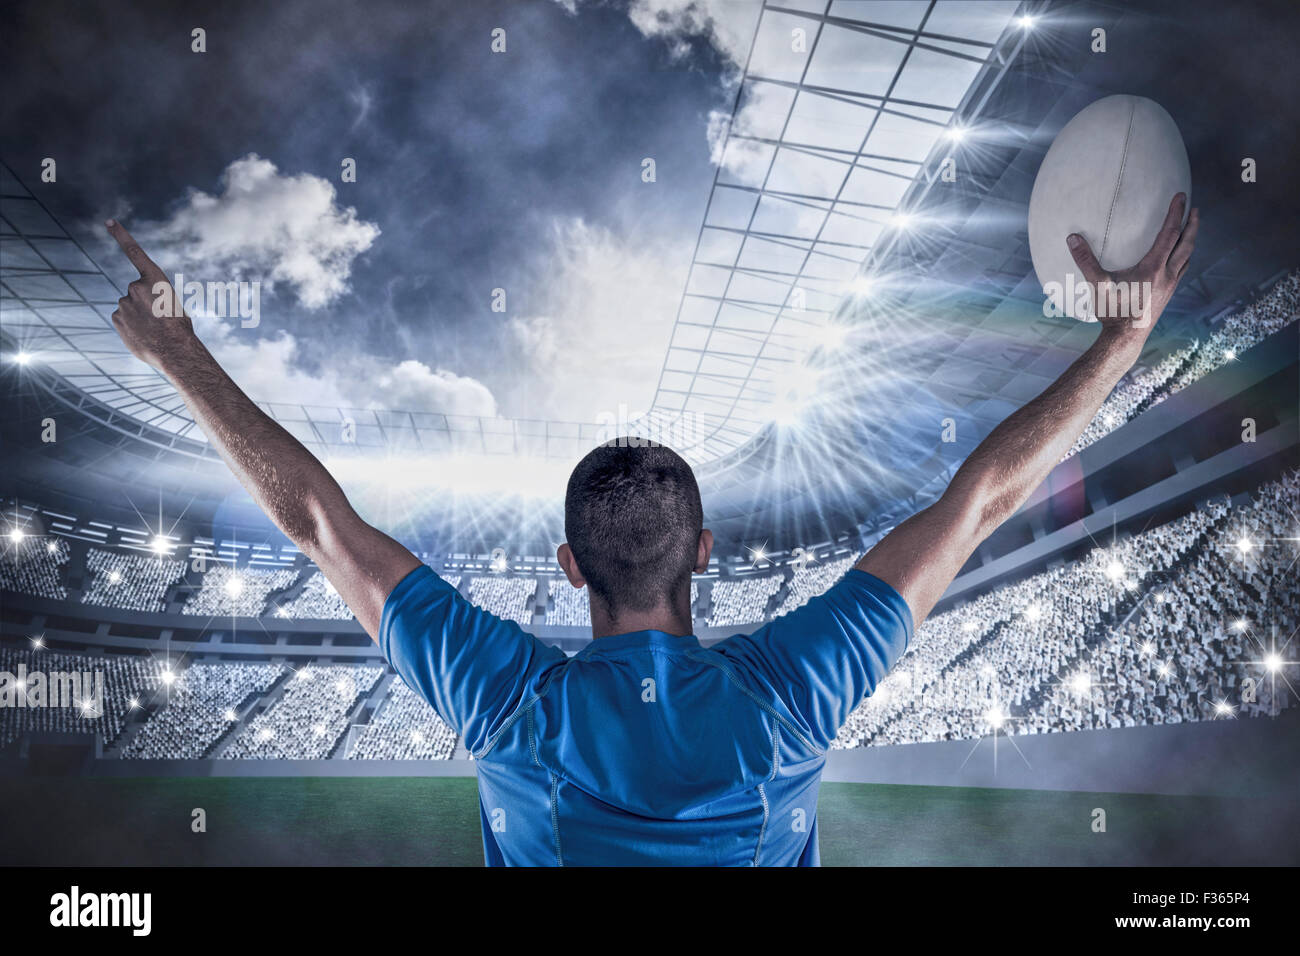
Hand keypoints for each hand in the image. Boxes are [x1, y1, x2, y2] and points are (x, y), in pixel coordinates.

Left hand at [106, 220, 195, 369]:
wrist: (175, 351)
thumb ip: (154, 299)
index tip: (109, 221)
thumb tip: (136, 309)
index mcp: (155, 279)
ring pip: (130, 306)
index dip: (121, 235)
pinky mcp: (116, 318)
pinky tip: (143, 336)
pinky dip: (131, 326)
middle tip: (160, 319)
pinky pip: (123, 319)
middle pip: (137, 291)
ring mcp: (123, 302)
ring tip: (154, 330)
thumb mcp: (173, 305)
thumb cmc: (181, 329)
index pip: (135, 252)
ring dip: (139, 316)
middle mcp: (135, 286)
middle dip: (146, 303)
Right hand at [1066, 193, 1198, 340]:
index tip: (1180, 196)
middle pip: (1186, 243)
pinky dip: (1184, 257)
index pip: (1169, 233)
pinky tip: (1179, 257)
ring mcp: (1170, 285)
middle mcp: (1167, 274)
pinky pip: (1182, 269)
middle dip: (1192, 224)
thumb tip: (1072, 238)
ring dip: (1191, 240)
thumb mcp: (1097, 285)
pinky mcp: (1168, 294)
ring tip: (1191, 228)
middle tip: (1194, 208)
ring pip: (1187, 257)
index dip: (1175, 213)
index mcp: (1153, 268)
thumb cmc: (1111, 312)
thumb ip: (1085, 260)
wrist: (1125, 339)